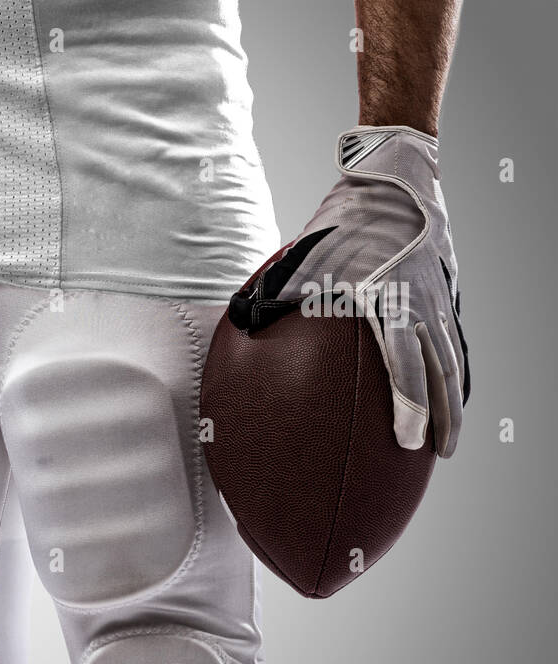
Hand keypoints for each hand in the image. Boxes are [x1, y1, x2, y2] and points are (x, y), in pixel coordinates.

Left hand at [229, 126, 469, 456]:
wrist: (393, 177)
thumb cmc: (342, 220)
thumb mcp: (303, 256)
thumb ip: (274, 293)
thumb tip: (239, 322)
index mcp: (388, 302)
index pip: (405, 366)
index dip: (410, 407)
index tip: (408, 441)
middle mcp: (421, 304)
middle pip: (438, 373)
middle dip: (440, 417)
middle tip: (436, 454)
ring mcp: (438, 298)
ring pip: (452, 359)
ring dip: (453, 400)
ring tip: (450, 436)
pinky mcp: (446, 291)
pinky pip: (455, 340)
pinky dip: (455, 369)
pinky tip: (452, 393)